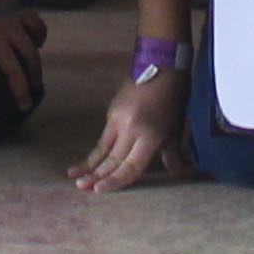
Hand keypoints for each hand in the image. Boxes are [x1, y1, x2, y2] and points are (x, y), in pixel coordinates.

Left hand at [0, 2, 45, 113]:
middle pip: (12, 69)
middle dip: (20, 90)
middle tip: (26, 106)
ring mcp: (13, 22)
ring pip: (30, 51)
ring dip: (35, 69)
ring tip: (38, 84)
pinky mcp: (22, 7)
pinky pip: (37, 25)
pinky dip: (40, 35)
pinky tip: (39, 42)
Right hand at [70, 65, 192, 192]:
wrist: (161, 62)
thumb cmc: (174, 96)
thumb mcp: (175, 127)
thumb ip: (172, 153)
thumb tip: (179, 173)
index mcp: (149, 136)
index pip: (130, 166)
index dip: (115, 181)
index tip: (99, 191)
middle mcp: (130, 129)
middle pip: (112, 159)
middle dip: (95, 176)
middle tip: (80, 188)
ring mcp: (118, 118)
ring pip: (103, 147)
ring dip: (89, 164)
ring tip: (74, 175)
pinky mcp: (112, 111)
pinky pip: (105, 135)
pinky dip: (99, 149)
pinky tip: (90, 160)